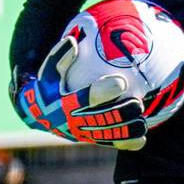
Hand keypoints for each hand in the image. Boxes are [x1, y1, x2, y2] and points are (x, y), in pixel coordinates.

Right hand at [10, 44, 147, 150]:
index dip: (103, 91)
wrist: (40, 113)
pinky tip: (141, 139)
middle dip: (121, 113)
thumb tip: (72, 41)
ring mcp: (83, 133)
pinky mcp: (90, 140)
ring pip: (107, 134)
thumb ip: (61, 57)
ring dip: (126, 130)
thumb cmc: (49, 86)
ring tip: (142, 120)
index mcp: (65, 103)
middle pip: (101, 119)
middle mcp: (74, 121)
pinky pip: (109, 143)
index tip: (121, 82)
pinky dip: (125, 143)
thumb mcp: (49, 71)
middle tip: (138, 103)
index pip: (85, 98)